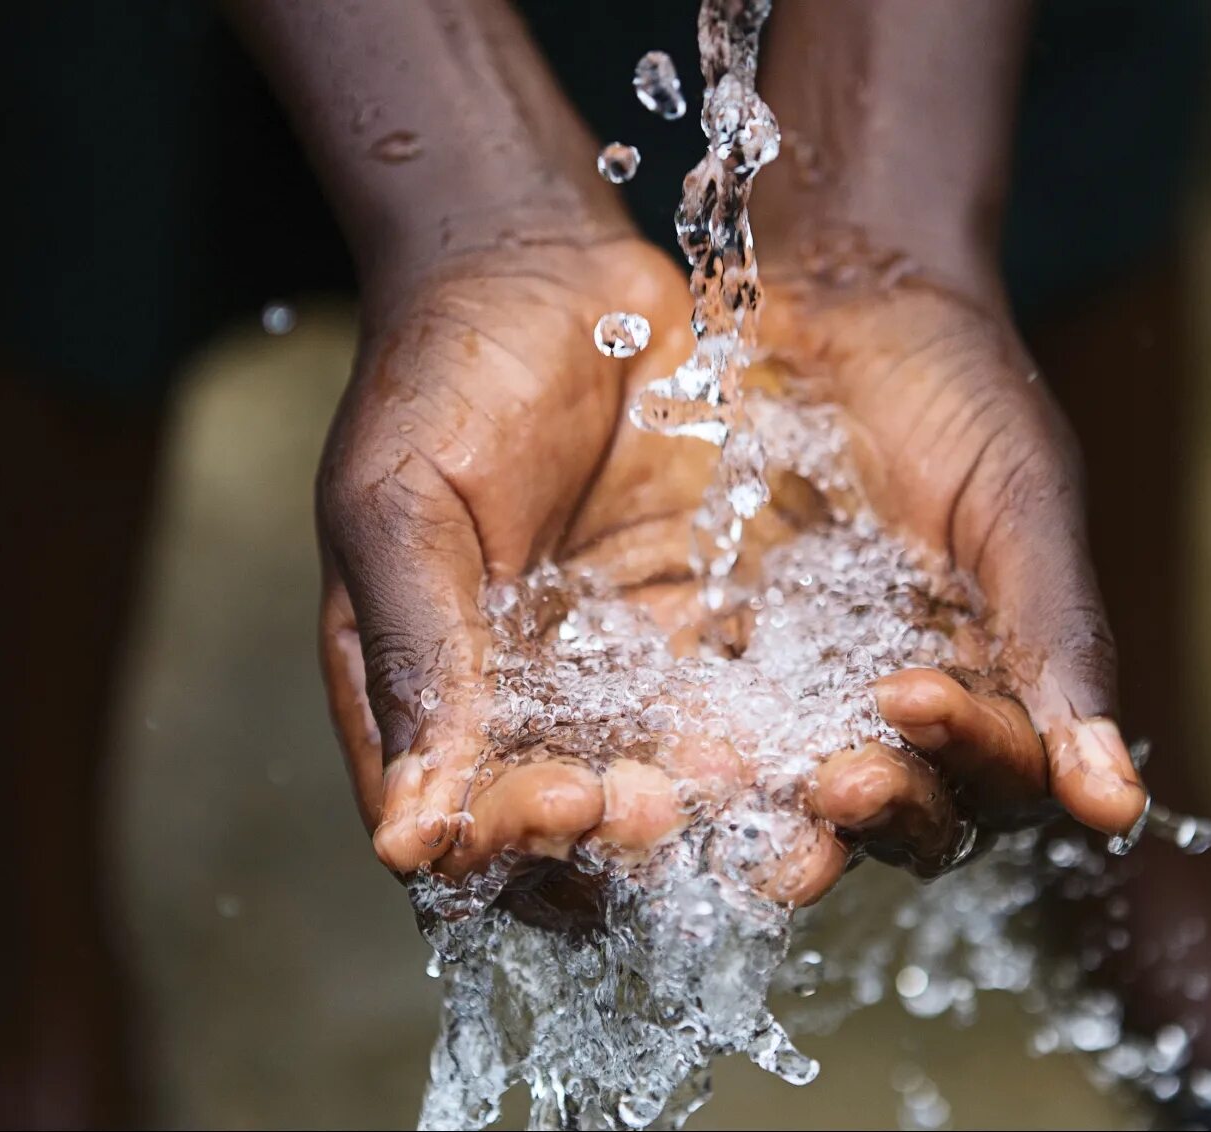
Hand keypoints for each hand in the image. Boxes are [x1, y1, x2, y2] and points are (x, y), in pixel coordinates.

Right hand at [315, 239, 967, 907]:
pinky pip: (742, 696)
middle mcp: (529, 702)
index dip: (515, 837)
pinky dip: (773, 728)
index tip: (569, 802)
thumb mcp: (399, 508)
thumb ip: (416, 660)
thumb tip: (412, 842)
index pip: (463, 819)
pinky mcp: (705, 623)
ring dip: (711, 801)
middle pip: (575, 819)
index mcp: (427, 694)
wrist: (545, 268)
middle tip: (671, 809)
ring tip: (753, 788)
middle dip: (625, 833)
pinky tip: (811, 734)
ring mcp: (623, 667)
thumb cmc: (438, 374)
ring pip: (669, 771)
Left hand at [760, 255, 1149, 839]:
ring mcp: (812, 684)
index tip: (917, 697)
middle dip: (880, 799)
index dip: (970, 751)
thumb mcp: (1021, 503)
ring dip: (790, 800)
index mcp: (1000, 678)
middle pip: (908, 802)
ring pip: (809, 784)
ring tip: (757, 786)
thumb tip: (1118, 805)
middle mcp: (909, 700)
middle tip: (839, 778)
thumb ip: (1061, 642)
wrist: (847, 297)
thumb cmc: (959, 388)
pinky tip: (676, 745)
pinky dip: (704, 743)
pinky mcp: (725, 653)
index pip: (1002, 768)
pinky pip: (717, 719)